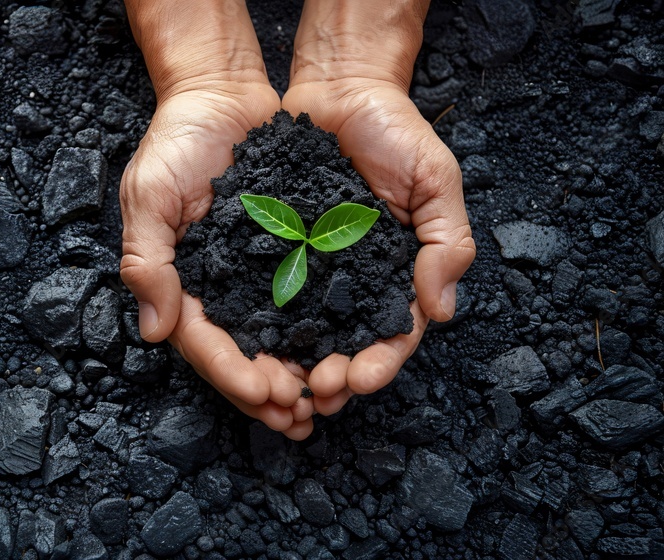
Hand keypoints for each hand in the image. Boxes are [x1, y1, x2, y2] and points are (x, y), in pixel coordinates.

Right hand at [121, 84, 317, 439]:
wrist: (220, 96)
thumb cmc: (176, 142)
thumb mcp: (149, 195)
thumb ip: (148, 260)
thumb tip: (154, 332)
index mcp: (181, 282)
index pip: (203, 341)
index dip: (231, 372)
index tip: (263, 394)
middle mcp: (219, 287)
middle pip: (241, 353)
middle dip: (268, 390)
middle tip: (300, 415)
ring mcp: (254, 274)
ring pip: (275, 339)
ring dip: (297, 374)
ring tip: (324, 401)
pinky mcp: (287, 255)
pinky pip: (303, 303)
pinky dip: (319, 332)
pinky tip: (341, 353)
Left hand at [281, 0, 475, 413]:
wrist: (342, 88)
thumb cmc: (398, 133)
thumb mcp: (436, 182)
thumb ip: (447, 243)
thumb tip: (440, 311)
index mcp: (394, 276)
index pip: (392, 335)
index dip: (379, 363)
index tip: (359, 379)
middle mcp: (349, 281)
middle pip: (342, 346)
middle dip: (330, 377)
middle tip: (312, 395)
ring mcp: (308, 268)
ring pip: (298, 332)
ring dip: (289, 365)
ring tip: (277, 387)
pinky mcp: (269, 249)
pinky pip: (260, 292)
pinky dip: (256, 323)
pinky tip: (246, 345)